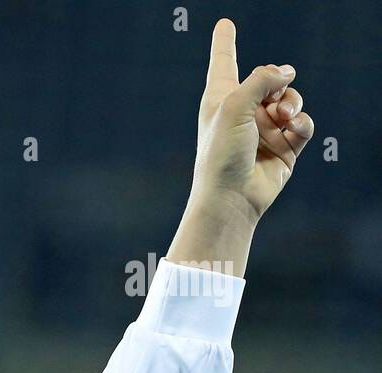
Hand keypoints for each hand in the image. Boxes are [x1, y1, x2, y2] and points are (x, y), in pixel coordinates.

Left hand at [189, 17, 314, 224]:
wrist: (231, 198)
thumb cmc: (220, 154)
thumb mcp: (233, 106)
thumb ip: (261, 80)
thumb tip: (287, 71)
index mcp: (220, 99)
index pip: (223, 63)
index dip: (225, 42)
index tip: (224, 24)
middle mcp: (242, 112)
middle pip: (270, 79)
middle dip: (278, 82)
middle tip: (273, 100)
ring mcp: (264, 129)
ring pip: (291, 100)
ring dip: (292, 102)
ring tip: (283, 117)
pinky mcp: (284, 147)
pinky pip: (303, 124)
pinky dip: (302, 123)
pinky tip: (293, 129)